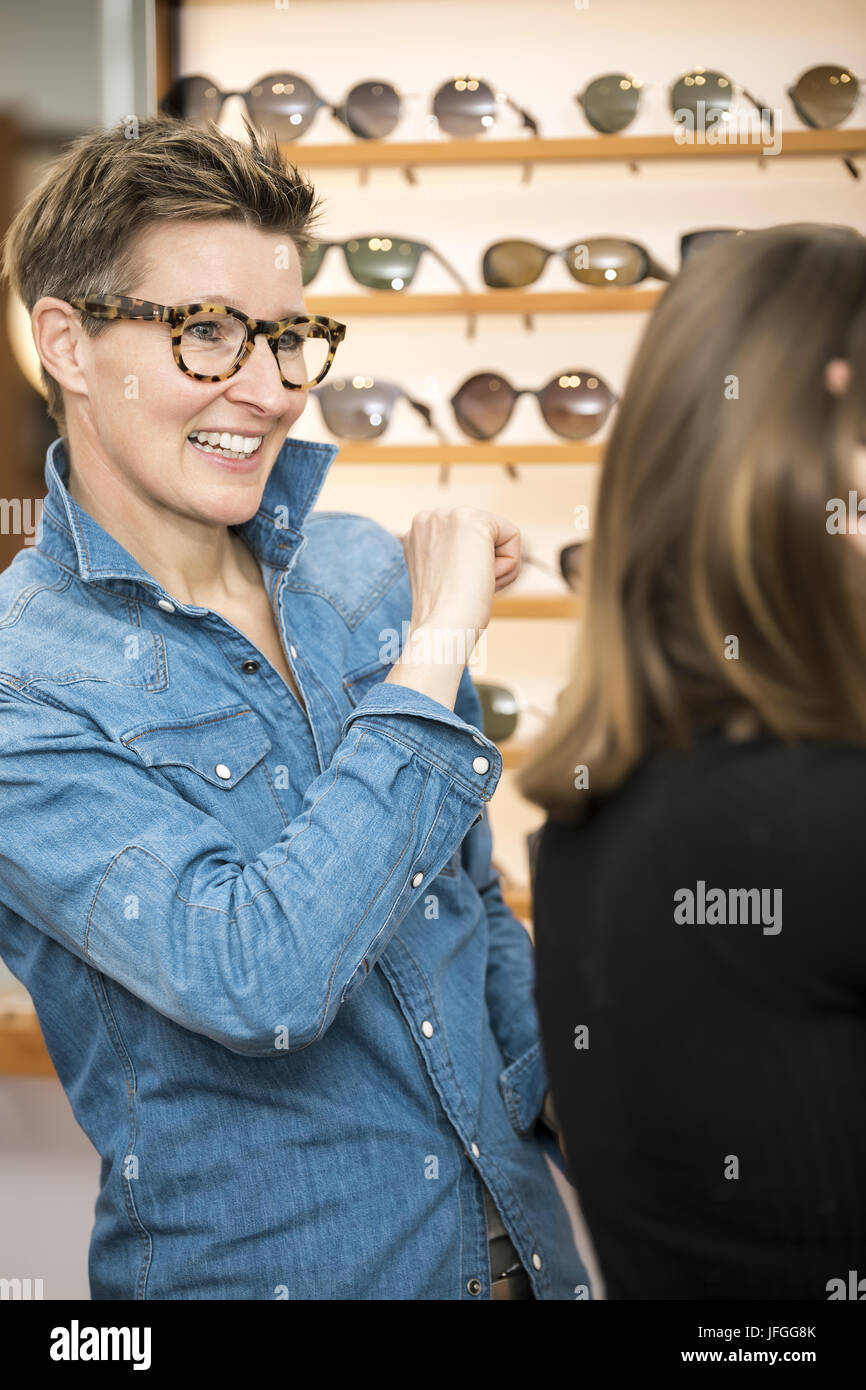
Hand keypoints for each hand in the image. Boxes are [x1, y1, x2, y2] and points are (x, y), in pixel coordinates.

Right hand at [400, 506, 520, 635]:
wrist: (441, 628)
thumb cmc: (443, 617)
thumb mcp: (442, 578)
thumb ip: (452, 557)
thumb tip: (472, 556)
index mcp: (417, 534)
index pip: (467, 541)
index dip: (469, 569)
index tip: (451, 588)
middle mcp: (427, 518)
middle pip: (484, 535)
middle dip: (483, 565)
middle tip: (462, 588)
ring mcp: (447, 515)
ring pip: (499, 536)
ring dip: (495, 567)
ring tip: (470, 583)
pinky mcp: (472, 519)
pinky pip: (513, 537)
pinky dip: (508, 566)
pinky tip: (483, 578)